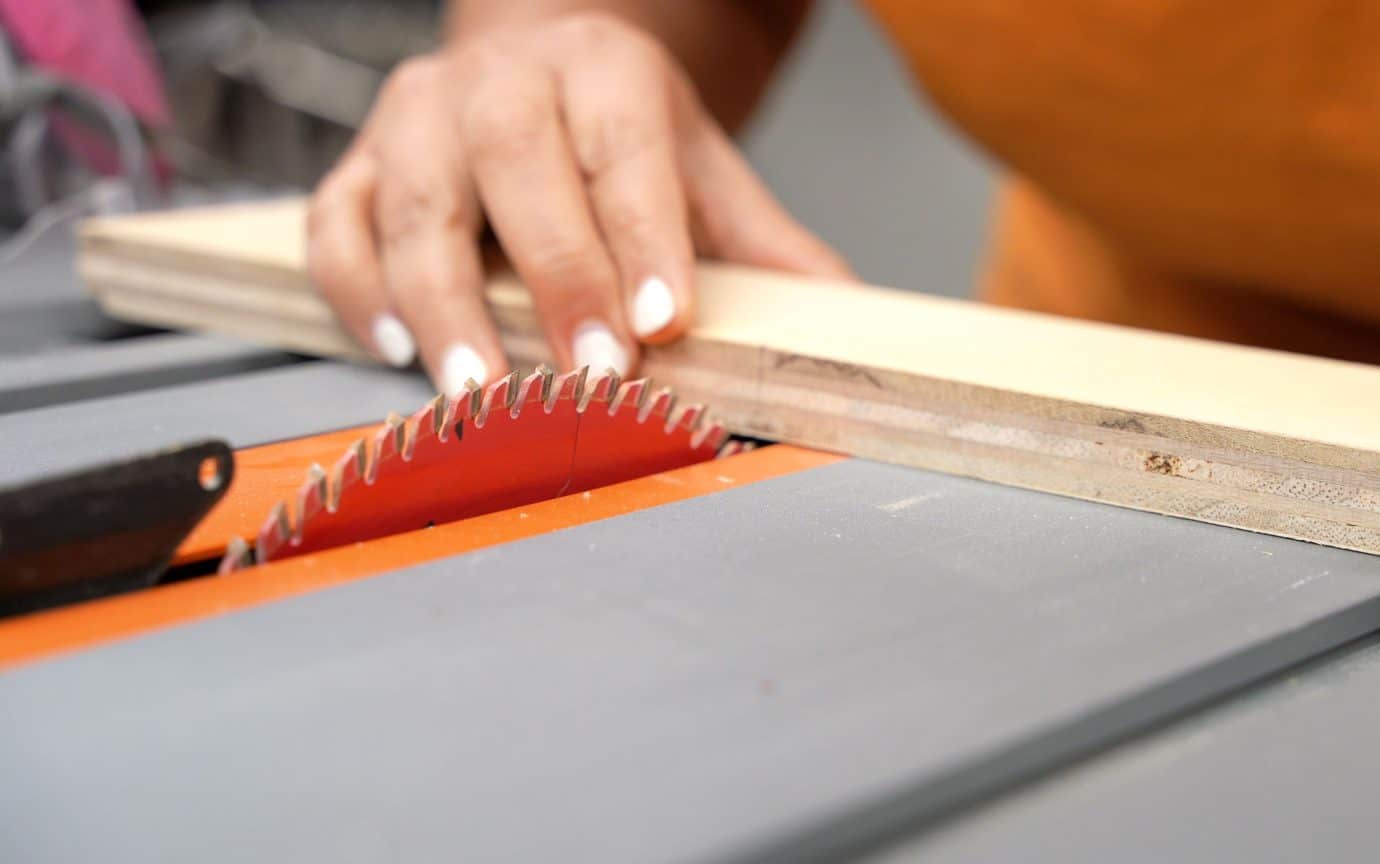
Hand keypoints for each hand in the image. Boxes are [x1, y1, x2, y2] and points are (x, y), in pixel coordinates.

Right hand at [306, 12, 848, 391]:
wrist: (536, 74)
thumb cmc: (620, 141)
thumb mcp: (702, 176)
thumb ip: (766, 251)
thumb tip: (847, 325)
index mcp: (604, 70)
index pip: (625, 152)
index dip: (642, 240)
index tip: (664, 323)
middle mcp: (504, 81)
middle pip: (516, 166)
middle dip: (555, 275)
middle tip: (586, 372)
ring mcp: (420, 116)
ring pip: (415, 200)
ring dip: (442, 301)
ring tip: (476, 386)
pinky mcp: (359, 160)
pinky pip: (338, 222)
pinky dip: (356, 288)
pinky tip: (394, 347)